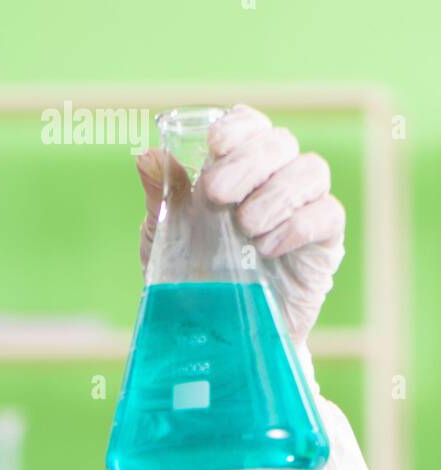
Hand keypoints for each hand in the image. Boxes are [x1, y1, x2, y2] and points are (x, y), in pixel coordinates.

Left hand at [136, 105, 345, 343]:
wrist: (215, 338)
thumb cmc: (193, 281)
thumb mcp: (166, 241)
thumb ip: (161, 198)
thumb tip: (147, 156)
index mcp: (236, 171)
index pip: (249, 126)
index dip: (237, 127)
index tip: (214, 144)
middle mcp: (273, 181)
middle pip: (280, 142)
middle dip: (248, 162)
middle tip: (217, 194)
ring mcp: (302, 209)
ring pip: (311, 170)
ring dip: (275, 193)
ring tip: (245, 227)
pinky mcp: (323, 243)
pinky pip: (327, 215)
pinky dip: (297, 225)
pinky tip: (267, 248)